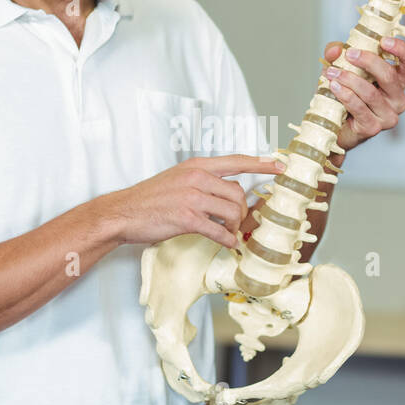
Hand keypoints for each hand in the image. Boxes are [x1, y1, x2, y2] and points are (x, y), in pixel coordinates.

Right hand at [109, 154, 284, 249]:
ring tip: (229, 233)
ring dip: (236, 227)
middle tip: (237, 223)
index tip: (280, 166)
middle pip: (239, 192)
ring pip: (232, 211)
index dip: (261, 164)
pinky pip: (219, 231)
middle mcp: (196, 178)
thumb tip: (228, 194)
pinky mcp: (186, 218)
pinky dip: (228, 240)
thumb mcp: (177, 179)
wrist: (123, 212)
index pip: (236, 161)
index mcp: (196, 166)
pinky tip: (226, 244)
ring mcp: (192, 197)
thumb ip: (203, 182)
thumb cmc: (150, 198)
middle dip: (243, 211)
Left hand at [321, 36, 404, 151]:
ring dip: (349, 79)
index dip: (402, 49)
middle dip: (368, 61)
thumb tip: (336, 49)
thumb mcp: (340, 66)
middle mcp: (398, 98)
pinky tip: (333, 87)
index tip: (383, 41)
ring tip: (332, 72)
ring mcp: (388, 115)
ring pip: (371, 92)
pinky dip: (345, 95)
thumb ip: (336, 53)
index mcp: (398, 80)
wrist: (332, 123)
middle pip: (389, 75)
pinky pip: (359, 108)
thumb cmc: (343, 91)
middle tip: (349, 54)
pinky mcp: (373, 128)